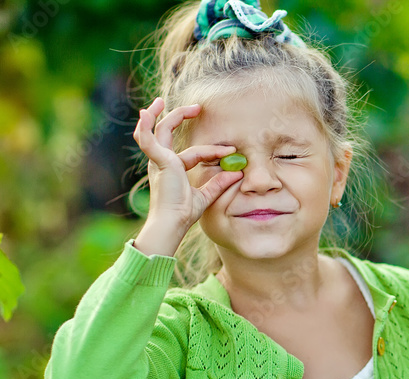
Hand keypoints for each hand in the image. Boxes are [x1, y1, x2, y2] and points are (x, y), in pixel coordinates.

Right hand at [133, 97, 242, 233]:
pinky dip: (146, 126)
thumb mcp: (206, 195)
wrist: (173, 222)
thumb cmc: (184, 213)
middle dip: (179, 117)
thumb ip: (219, 183)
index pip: (195, 153)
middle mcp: (163, 162)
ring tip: (162, 101)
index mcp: (172, 169)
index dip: (214, 151)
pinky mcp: (158, 160)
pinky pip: (148, 139)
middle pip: (168, 133)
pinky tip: (146, 113)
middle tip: (197, 107)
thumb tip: (238, 173)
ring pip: (159, 131)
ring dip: (161, 114)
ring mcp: (159, 160)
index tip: (232, 151)